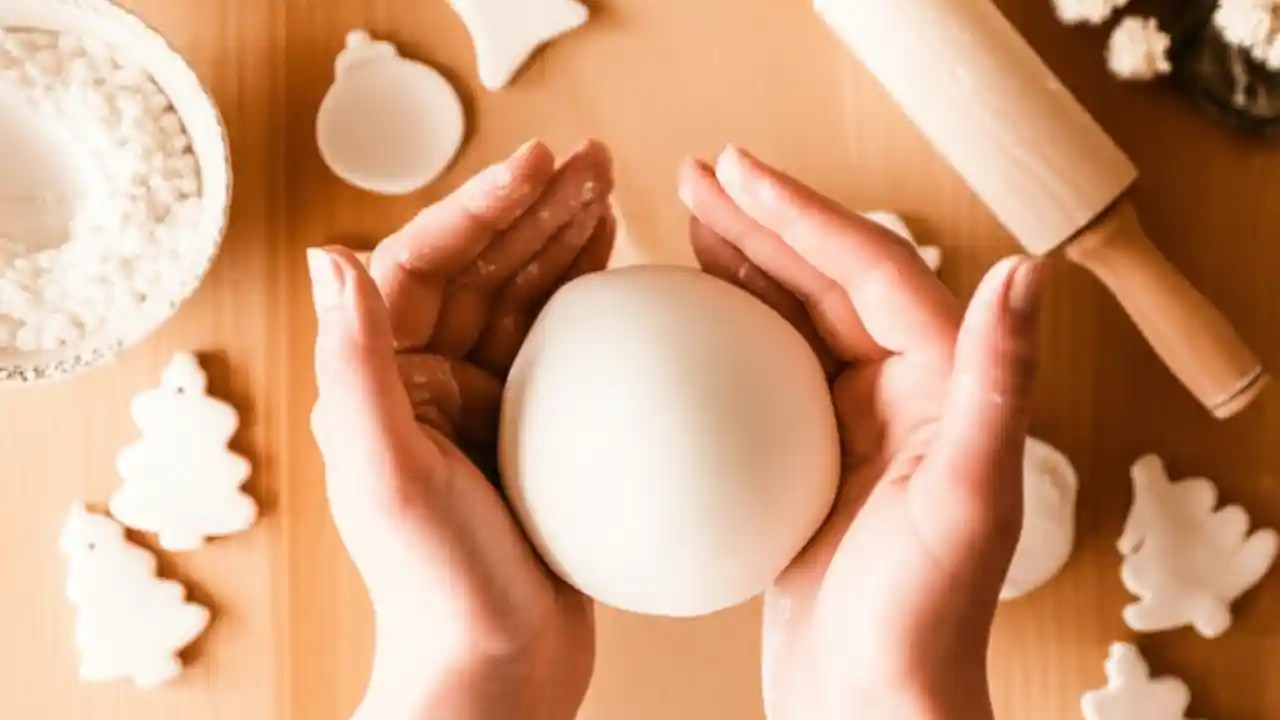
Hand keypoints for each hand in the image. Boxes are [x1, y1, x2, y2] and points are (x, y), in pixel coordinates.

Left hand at [308, 140, 615, 719]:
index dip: (479, 206)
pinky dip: (589, 301)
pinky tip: (620, 270)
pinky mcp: (531, 431)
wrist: (500, 675)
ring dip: (563, 241)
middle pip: (480, 269)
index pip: (424, 265)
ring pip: (523, 299)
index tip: (538, 166)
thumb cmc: (440, 593)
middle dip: (534, 209)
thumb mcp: (389, 477)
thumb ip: (356, 367)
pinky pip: (562, 346)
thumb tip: (331, 257)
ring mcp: (482, 406)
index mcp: (382, 383)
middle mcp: (426, 384)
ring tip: (612, 192)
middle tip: (594, 163)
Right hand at [680, 147, 1043, 719]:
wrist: (869, 706)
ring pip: (788, 320)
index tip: (733, 171)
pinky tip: (676, 329)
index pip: (870, 270)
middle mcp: (904, 393)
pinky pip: (758, 377)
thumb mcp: (967, 503)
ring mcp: (850, 427)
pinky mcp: (806, 462)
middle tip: (692, 178)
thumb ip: (998, 384)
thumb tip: (1027, 268)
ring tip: (681, 225)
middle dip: (761, 221)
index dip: (802, 211)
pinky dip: (721, 340)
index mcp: (944, 385)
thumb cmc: (921, 622)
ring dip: (739, 268)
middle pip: (824, 280)